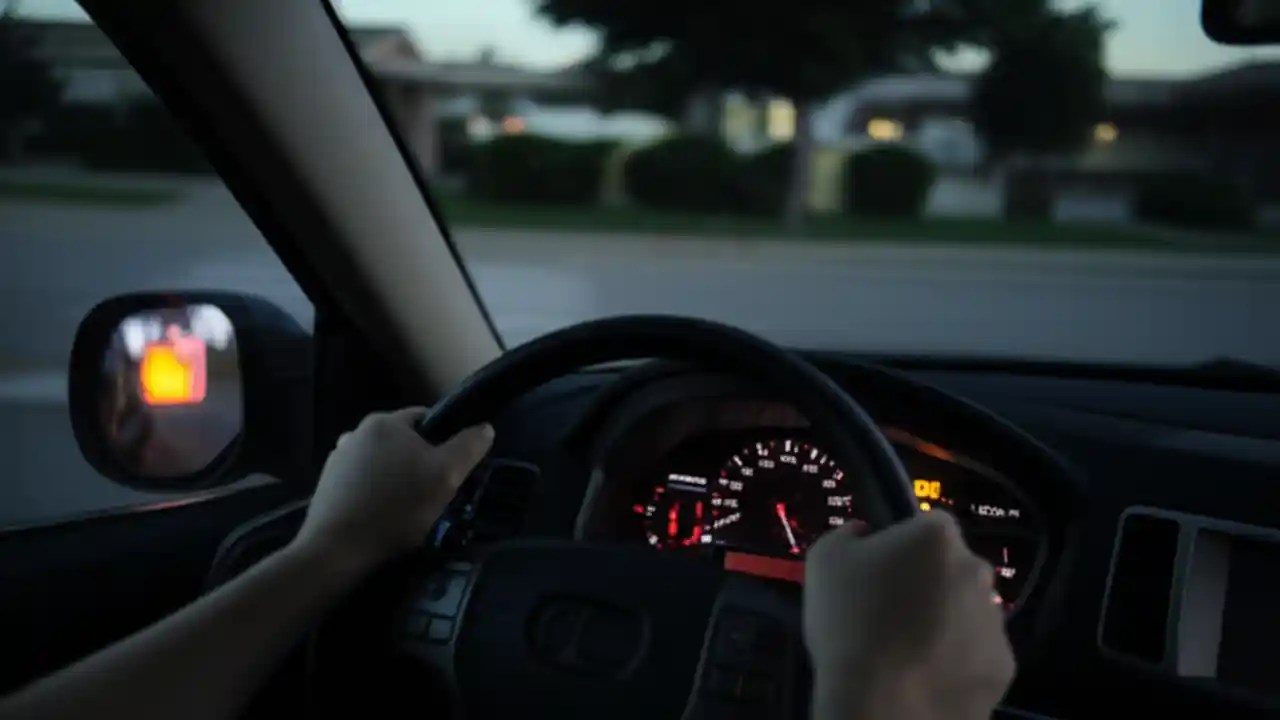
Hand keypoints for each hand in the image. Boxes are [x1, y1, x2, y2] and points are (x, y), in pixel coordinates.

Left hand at [292, 407, 493, 573]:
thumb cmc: (397, 507)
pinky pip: (362, 481)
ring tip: (405, 510)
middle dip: (418, 463)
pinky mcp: (326, 484)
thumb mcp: (445, 477)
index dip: (444, 443)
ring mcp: (337, 458)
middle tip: (431, 495)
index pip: (426, 418)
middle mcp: (356, 431)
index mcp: (386, 421)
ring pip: (382, 463)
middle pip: (403, 442)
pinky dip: (374, 493)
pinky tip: (380, 517)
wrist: (338, 548)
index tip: (450, 471)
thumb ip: (468, 448)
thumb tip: (485, 427)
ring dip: (395, 479)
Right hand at [804, 512, 1014, 719]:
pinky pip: (978, 653)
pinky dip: (958, 660)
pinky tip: (926, 676)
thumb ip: (848, 534)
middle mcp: (978, 570)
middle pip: (954, 567)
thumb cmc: (849, 622)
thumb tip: (865, 535)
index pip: (927, 525)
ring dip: (947, 621)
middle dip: (931, 583)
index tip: (882, 571)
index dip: (904, 545)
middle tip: (893, 613)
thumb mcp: (823, 560)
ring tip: (907, 652)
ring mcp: (996, 621)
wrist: (880, 705)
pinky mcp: (1004, 666)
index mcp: (937, 537)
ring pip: (968, 611)